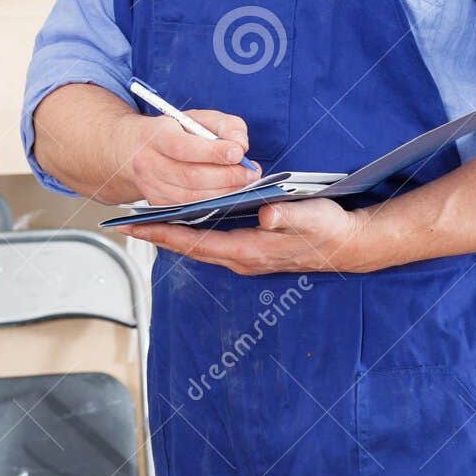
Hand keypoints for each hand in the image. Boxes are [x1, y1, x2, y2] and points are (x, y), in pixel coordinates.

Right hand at [116, 108, 259, 206]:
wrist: (133, 150)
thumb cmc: (172, 131)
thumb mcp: (197, 117)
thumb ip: (224, 125)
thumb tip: (241, 145)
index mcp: (156, 135)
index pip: (183, 147)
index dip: (212, 152)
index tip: (239, 152)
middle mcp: (148, 163)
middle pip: (190, 176)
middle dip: (226, 177)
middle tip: (251, 173)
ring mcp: (151, 187)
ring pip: (191, 197)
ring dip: (224, 193)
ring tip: (245, 183)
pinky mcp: (158, 203)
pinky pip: (189, 208)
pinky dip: (213, 203)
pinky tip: (229, 194)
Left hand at [128, 196, 377, 275]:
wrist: (349, 245)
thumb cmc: (329, 230)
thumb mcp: (311, 218)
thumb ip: (287, 217)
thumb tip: (265, 216)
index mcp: (248, 250)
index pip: (196, 243)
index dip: (163, 235)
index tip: (135, 228)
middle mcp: (241, 259)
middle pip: (189, 248)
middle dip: (158, 236)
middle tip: (127, 224)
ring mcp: (246, 257)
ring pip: (199, 247)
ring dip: (173, 235)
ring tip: (146, 221)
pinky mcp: (252, 251)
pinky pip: (212, 243)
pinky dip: (192, 233)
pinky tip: (183, 220)